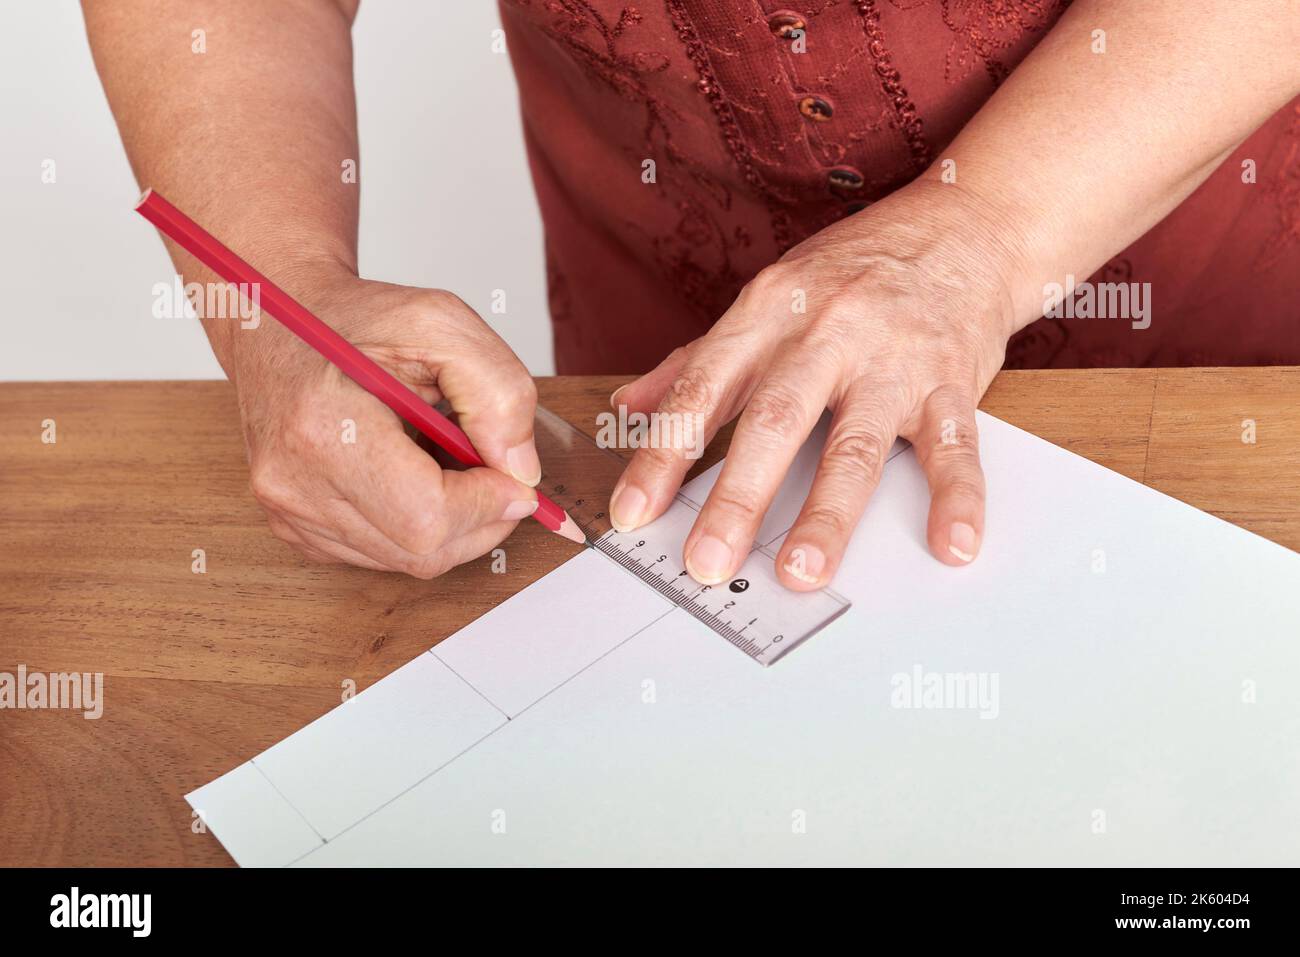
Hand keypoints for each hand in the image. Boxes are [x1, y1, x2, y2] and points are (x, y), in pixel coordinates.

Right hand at [228, 270, 541, 576]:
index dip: (488, 504)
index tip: (514, 478)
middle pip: (421, 552)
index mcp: (323, 428)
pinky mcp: (292, 526)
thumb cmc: (350, 319)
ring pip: (404, 560)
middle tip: (495, 472)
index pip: (428, 517)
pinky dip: (412, 525)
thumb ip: (499, 393)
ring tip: (446, 461)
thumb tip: (521, 471)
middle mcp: (294, 482)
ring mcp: (288, 511)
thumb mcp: (441, 323)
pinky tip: (412, 476)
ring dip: (448, 522)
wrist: (272, 322)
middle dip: (479, 520)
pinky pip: (378, 554)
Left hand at [608, 183, 1019, 590]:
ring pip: (855, 444)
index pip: (702, 391)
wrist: (963, 226)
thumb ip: (696, 361)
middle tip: (708, 561)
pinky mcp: (951, 380)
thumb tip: (627, 407)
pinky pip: (955, 445)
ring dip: (828, 514)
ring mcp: (892, 359)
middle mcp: (826, 333)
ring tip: (801, 571)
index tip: (632, 513)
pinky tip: (952, 545)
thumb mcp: (766, 298)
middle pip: (774, 421)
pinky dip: (958, 497)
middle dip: (737, 497)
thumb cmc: (854, 270)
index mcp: (767, 313)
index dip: (662, 454)